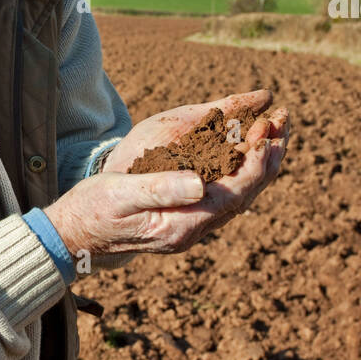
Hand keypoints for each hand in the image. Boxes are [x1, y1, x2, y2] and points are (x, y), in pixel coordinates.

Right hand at [45, 92, 288, 268]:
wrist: (75, 235)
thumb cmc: (93, 209)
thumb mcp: (121, 193)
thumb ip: (160, 188)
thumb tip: (201, 181)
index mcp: (182, 225)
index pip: (234, 194)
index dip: (254, 163)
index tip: (267, 132)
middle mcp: (193, 231)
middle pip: (244, 196)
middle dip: (267, 160)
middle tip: (285, 124)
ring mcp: (190, 229)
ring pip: (238, 197)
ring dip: (258, 165)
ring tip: (276, 133)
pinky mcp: (184, 221)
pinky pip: (223, 196)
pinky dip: (239, 172)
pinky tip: (244, 152)